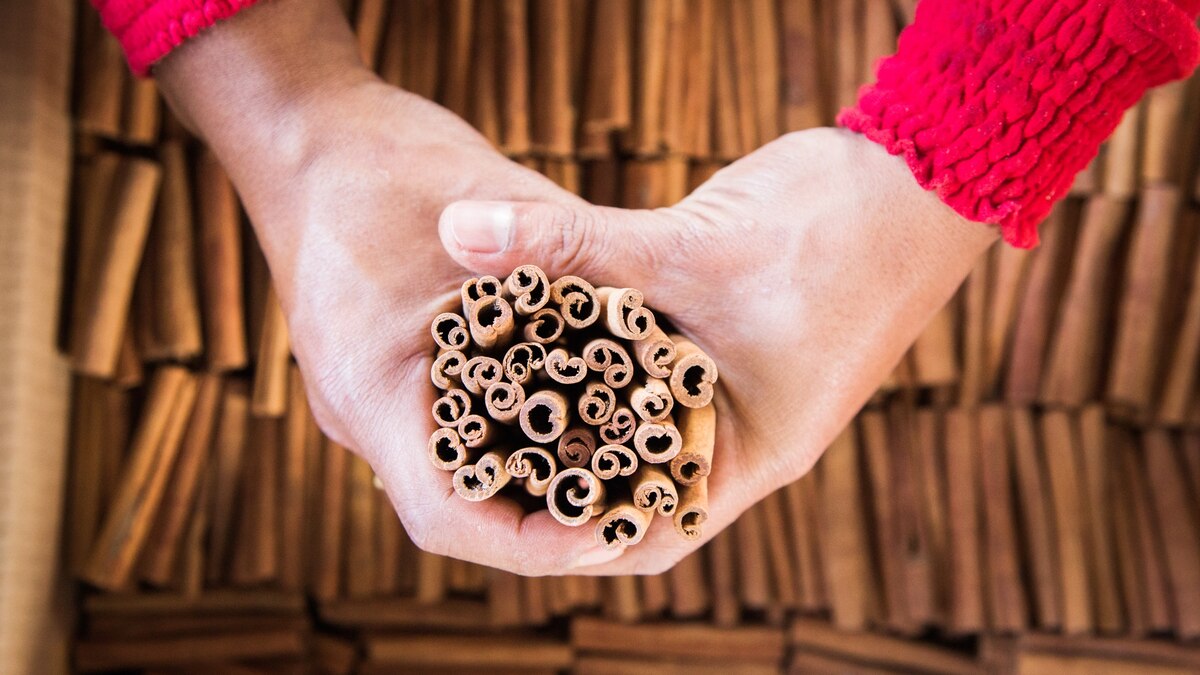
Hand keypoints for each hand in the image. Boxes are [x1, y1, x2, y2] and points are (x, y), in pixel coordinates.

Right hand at [156, 0, 619, 573]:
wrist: (308, 136)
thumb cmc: (388, 161)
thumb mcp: (494, 204)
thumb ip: (567, 265)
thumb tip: (653, 312)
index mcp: (373, 388)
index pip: (446, 517)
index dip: (531, 544)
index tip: (608, 532)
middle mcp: (365, 411)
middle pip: (462, 510)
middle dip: (550, 524)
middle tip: (635, 512)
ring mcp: (371, 399)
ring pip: (460, 475)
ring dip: (536, 485)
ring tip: (621, 476)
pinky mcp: (390, 379)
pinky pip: (454, 433)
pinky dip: (515, 440)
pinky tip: (577, 420)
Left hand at [438, 127, 998, 573]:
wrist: (921, 172)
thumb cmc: (838, 231)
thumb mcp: (690, 246)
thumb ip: (575, 245)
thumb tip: (461, 234)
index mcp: (753, 452)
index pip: (649, 522)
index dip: (574, 523)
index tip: (501, 491)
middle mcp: (746, 433)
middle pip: (638, 471)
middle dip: (567, 457)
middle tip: (480, 434)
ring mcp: (742, 387)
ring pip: (644, 412)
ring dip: (584, 397)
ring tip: (499, 382)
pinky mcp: (732, 340)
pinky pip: (657, 362)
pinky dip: (609, 348)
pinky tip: (553, 325)